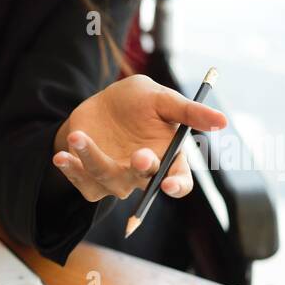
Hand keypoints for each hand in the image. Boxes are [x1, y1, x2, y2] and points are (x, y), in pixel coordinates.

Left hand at [52, 74, 227, 202]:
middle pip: (144, 182)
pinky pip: (82, 183)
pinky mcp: (91, 181)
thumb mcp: (162, 98)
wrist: (101, 104)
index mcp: (168, 158)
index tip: (169, 183)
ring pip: (107, 179)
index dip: (176, 186)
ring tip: (79, 137)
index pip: (179, 182)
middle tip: (140, 155)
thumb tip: (222, 122)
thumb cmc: (137, 102)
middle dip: (140, 169)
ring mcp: (116, 180)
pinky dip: (70, 170)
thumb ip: (188, 111)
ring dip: (92, 159)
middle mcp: (143, 174)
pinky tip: (61, 156)